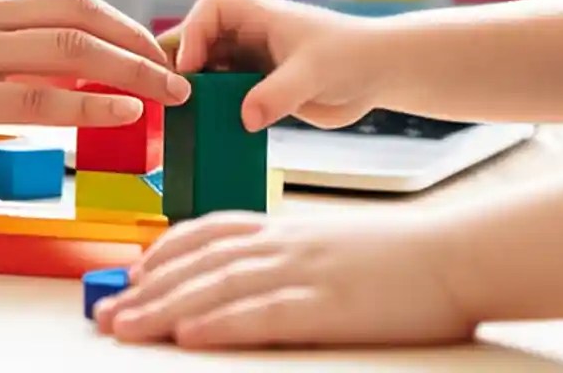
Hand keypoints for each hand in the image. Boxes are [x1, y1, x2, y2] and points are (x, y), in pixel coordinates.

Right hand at [0, 0, 192, 183]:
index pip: (70, 4)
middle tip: (179, 76)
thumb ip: (2, 53)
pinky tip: (122, 113)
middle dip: (140, 45)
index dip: (124, 29)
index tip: (158, 59)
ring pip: (68, 49)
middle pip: (80, 15)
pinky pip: (37, 97)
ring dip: (130, 72)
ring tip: (169, 97)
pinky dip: (89, 105)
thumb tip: (69, 70)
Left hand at [93, 211, 474, 348]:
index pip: (206, 233)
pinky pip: (264, 314)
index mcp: (282, 228)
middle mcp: (281, 245)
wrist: (455, 255)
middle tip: (106, 314)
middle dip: (146, 292)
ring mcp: (302, 273)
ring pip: (217, 289)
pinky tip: (190, 334)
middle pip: (199, 266)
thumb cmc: (396, 256)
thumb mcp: (327, 242)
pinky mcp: (327, 306)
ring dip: (165, 309)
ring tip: (127, 327)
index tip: (133, 273)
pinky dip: (222, 324)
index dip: (163, 254)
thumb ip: (283, 252)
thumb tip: (243, 274)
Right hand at [158, 0, 389, 130]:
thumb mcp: (312, 73)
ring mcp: (245, 60)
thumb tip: (246, 117)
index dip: (192, 34)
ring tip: (185, 119)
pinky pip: (219, 96)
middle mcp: (243, 33)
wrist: (379, 74)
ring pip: (203, 71)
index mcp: (254, 12)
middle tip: (174, 98)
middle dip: (181, 66)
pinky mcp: (251, 87)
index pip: (210, 9)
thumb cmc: (352, 55)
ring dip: (193, 93)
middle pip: (195, 41)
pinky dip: (210, 111)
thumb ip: (278, 94)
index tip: (191, 67)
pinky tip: (207, 130)